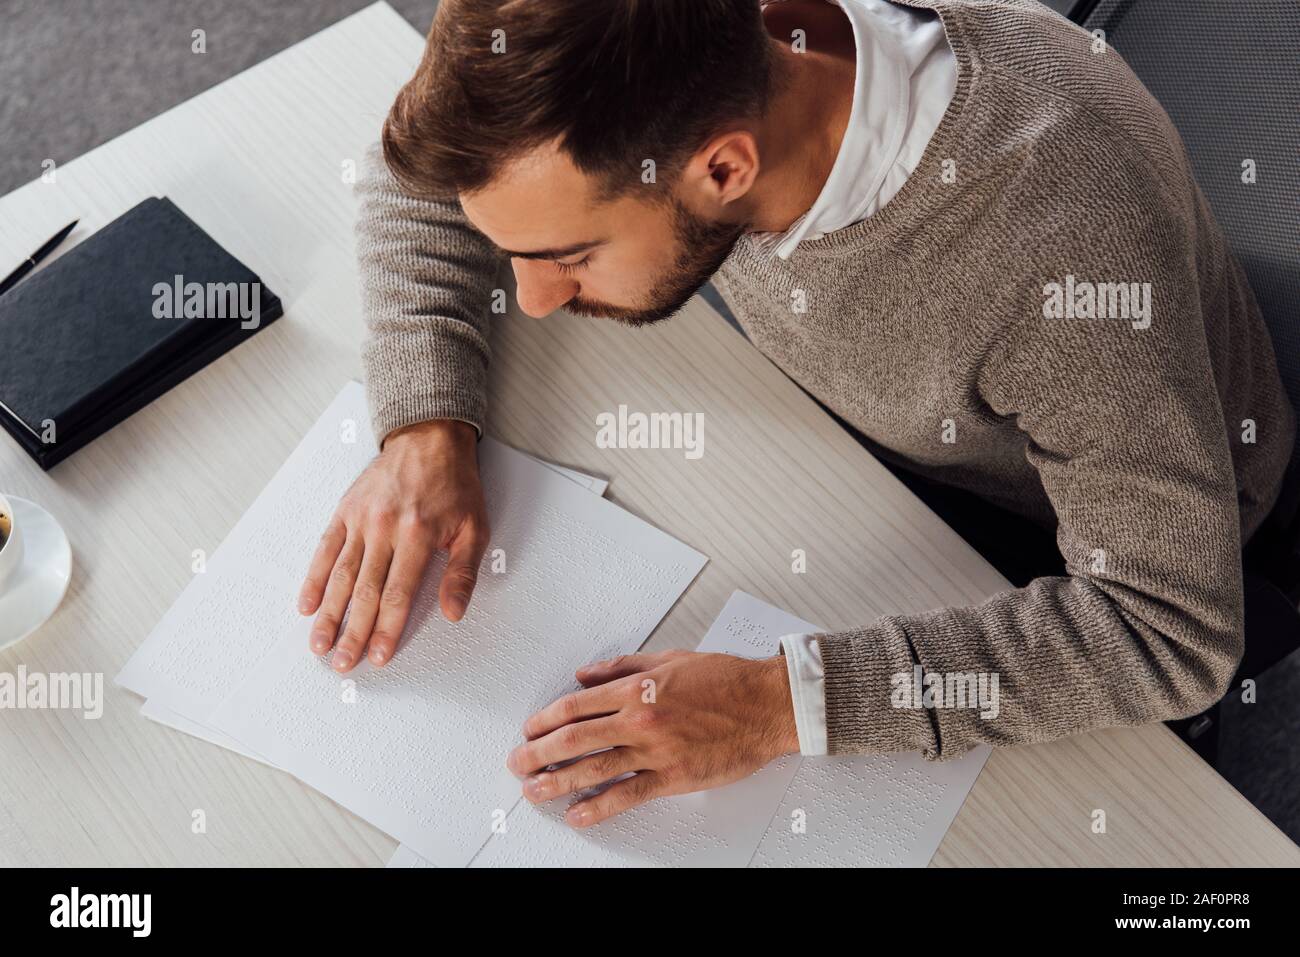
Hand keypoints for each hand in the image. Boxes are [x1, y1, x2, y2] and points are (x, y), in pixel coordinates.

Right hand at [298, 418, 487, 672]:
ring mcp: (361, 520)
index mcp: (418, 536)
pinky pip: (326, 550)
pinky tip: (307, 605)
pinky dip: (314, 579)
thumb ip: (462, 573)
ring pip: (340, 575)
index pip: (399, 594)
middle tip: (342, 664)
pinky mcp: (345, 511)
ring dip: (329, 614)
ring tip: (319, 645)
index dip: (387, 630)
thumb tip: (454, 612)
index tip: (377, 657)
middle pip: (364, 592)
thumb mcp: (474, 527)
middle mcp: (384, 529)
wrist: (429, 439)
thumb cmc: (455, 486)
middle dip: (352, 633)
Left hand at [508, 650, 798, 826]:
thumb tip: (584, 675)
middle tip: (517, 764)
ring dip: (558, 782)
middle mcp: (640, 717)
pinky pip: (628, 795)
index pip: (575, 705)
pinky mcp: (674, 776)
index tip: (529, 729)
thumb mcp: (669, 658)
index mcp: (637, 687)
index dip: (545, 719)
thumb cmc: (725, 679)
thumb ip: (622, 666)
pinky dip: (599, 807)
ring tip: (534, 791)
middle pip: (574, 738)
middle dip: (538, 753)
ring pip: (594, 768)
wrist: (767, 704)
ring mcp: (656, 749)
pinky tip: (578, 815)